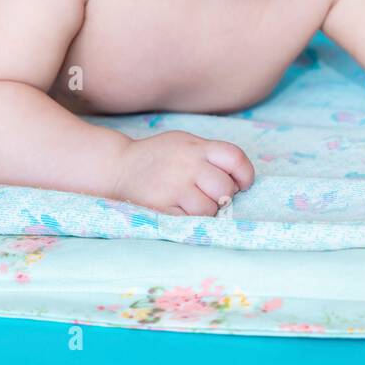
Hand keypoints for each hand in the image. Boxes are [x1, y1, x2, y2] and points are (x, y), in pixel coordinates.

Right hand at [112, 130, 254, 215]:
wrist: (119, 167)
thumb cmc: (158, 157)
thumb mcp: (185, 143)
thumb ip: (209, 156)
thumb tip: (236, 182)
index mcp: (196, 147)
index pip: (235, 158)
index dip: (244, 174)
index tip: (241, 184)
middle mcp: (187, 165)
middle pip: (225, 188)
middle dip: (222, 196)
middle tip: (209, 195)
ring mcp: (173, 186)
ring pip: (209, 209)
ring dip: (206, 211)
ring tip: (192, 204)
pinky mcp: (160, 207)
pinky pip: (189, 221)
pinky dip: (189, 220)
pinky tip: (180, 210)